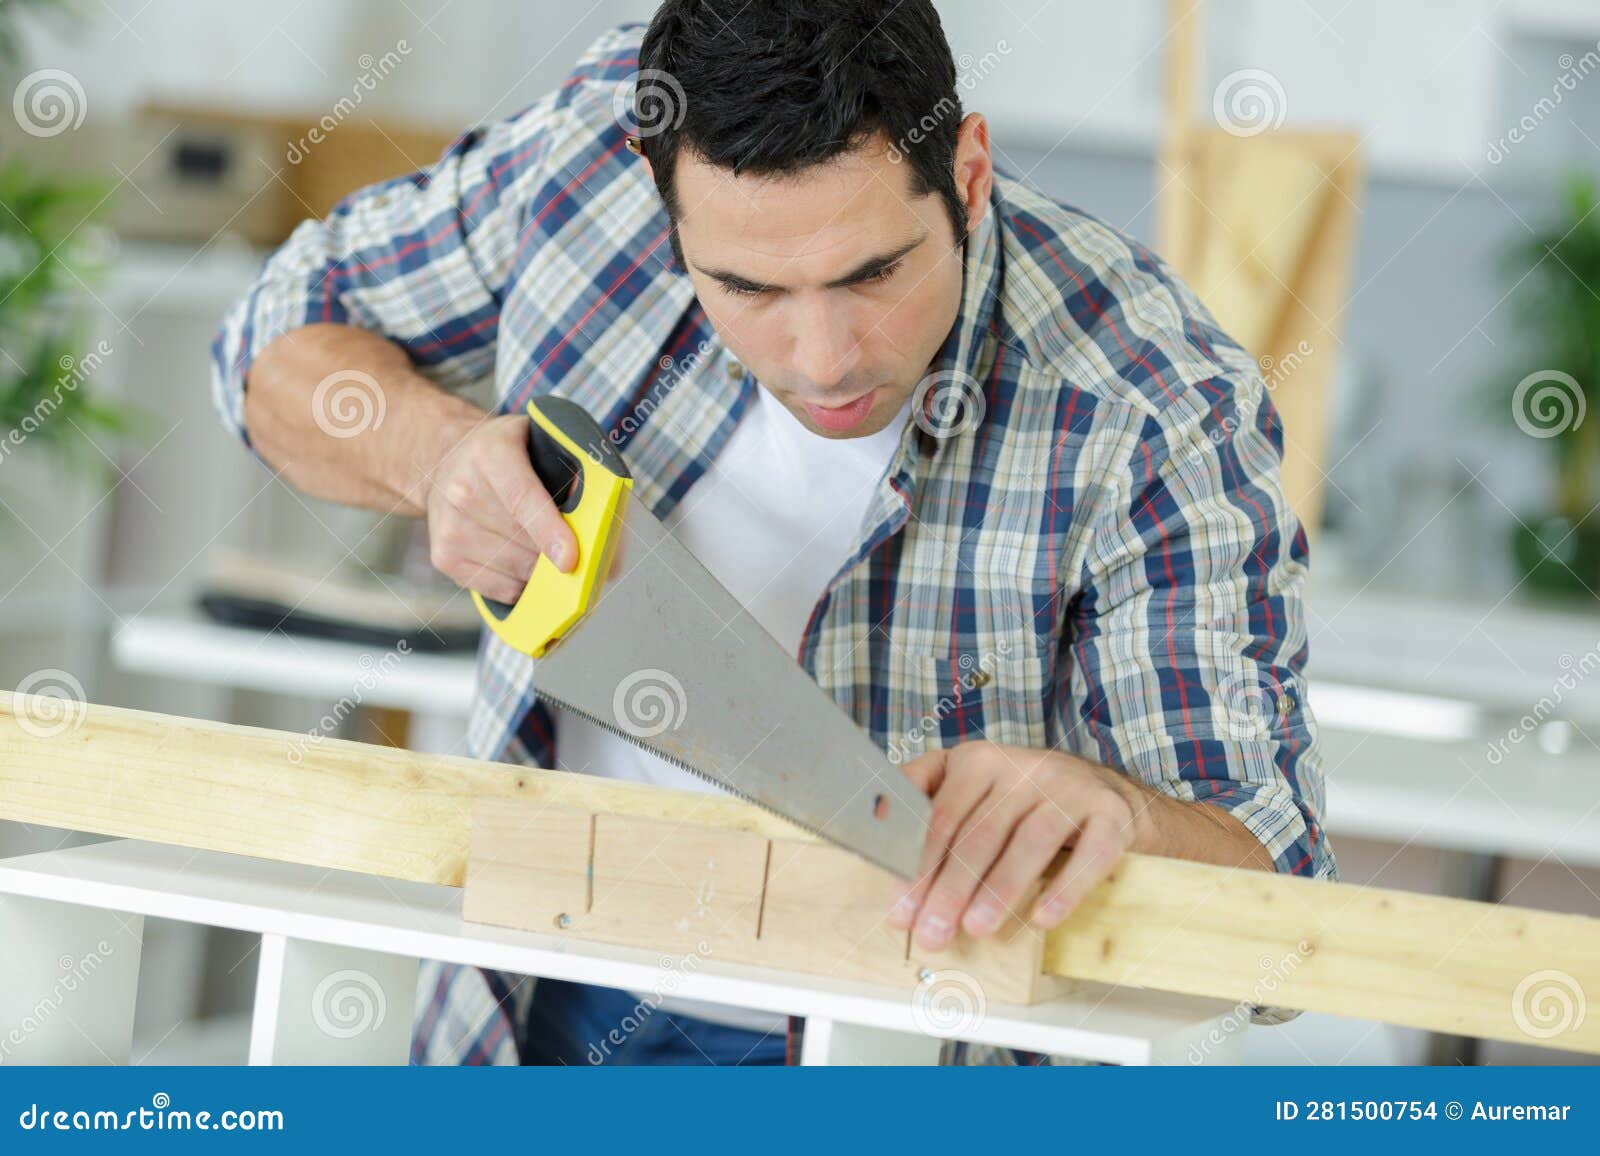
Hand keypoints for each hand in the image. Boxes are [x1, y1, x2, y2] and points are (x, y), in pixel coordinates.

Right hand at [425, 412, 578, 603]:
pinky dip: (522, 584)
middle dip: (556, 553)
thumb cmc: (505, 453)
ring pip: (515, 568)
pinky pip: (500, 588)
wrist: (445, 460)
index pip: (522, 499)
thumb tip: (606, 519)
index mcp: (490, 454)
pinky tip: (525, 562)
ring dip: (541, 568)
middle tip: (577, 551)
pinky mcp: (445, 556)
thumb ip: (572, 470)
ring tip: (545, 550)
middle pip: (522, 541)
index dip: (549, 531)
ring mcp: (449, 526)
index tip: (570, 559)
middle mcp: (462, 489)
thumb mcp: (538, 441)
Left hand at [887, 741, 1142, 951]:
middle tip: (932, 932)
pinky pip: (1091, 853)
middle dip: (951, 888)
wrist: (1111, 795)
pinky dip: (1067, 888)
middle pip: (981, 832)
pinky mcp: (1111, 814)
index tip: (901, 909)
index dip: (918, 865)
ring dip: (1001, 890)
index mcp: (979, 761)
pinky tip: (1043, 918)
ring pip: (1031, 841)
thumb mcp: (971, 786)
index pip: (941, 814)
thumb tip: (874, 822)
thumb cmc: (1025, 801)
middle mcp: (1024, 767)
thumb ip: (924, 799)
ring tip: (977, 929)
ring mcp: (1071, 789)